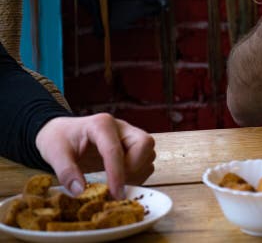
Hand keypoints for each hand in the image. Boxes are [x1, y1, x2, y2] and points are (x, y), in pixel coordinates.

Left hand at [35, 114, 155, 198]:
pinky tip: (120, 180)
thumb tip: (80, 191)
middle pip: (145, 143)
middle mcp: (121, 127)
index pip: (115, 149)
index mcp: (101, 124)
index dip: (117, 174)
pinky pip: (146, 161)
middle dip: (135, 166)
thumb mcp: (54, 153)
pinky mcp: (133, 146)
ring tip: (116, 182)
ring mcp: (129, 136)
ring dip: (137, 171)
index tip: (115, 194)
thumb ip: (66, 172)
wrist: (61, 133)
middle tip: (117, 182)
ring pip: (149, 153)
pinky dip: (138, 174)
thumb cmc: (58, 140)